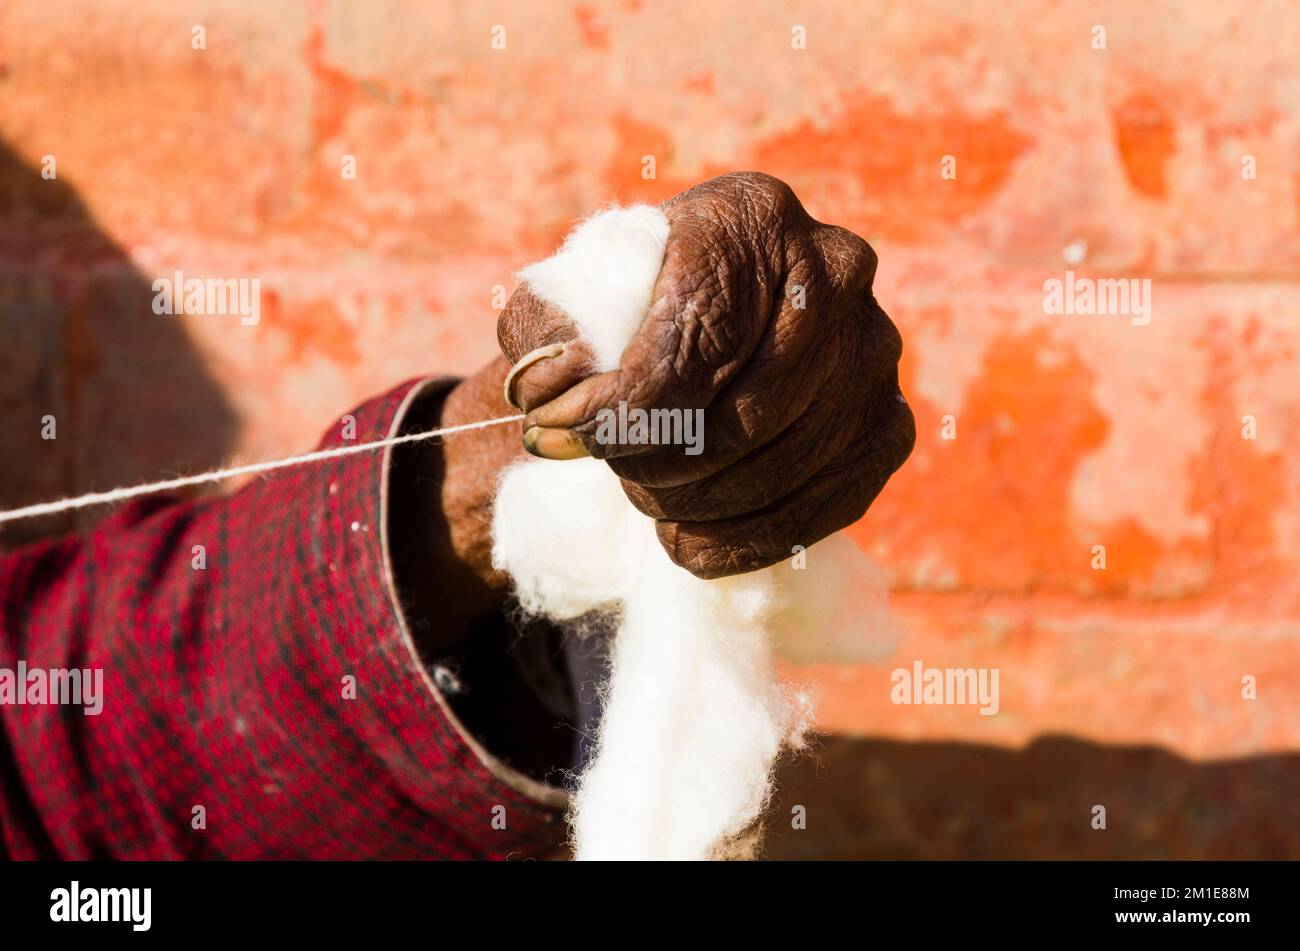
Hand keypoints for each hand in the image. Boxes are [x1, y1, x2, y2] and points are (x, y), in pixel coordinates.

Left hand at [498, 172, 914, 579]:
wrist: (703, 321)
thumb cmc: (631, 308)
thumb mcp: (573, 295)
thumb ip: (544, 332)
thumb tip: (550, 395)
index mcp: (755, 215)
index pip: (697, 337)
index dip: (622, 407)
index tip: (560, 435)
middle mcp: (838, 272)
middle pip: (741, 415)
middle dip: (653, 460)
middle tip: (608, 464)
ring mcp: (875, 355)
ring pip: (775, 469)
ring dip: (687, 502)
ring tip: (642, 490)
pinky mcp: (889, 428)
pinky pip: (818, 510)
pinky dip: (739, 542)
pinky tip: (683, 538)